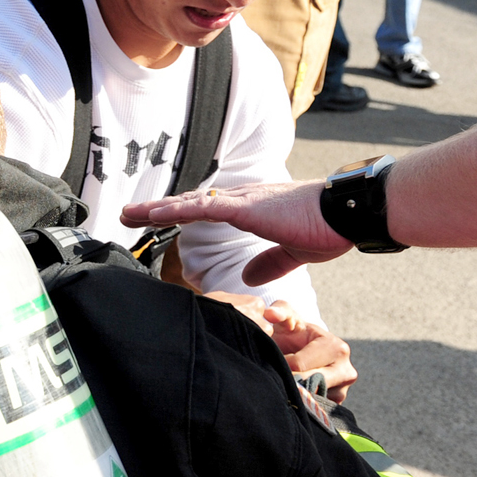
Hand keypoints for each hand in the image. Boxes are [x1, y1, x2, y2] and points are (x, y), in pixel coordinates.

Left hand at [120, 181, 348, 284]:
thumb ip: (269, 262)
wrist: (348, 212)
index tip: (156, 220)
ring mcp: (242, 201)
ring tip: (129, 214)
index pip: (207, 210)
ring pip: (190, 203)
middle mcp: (242, 200)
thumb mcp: (293, 251)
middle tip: (128, 215)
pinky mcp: (246, 208)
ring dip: (157, 208)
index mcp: (252, 210)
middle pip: (190, 203)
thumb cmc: (329, 227)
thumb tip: (248, 276)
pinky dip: (178, 209)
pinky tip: (156, 213)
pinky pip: (204, 207)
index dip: (180, 214)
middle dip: (158, 210)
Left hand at [204, 292, 356, 401]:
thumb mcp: (288, 316)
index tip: (273, 358)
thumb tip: (270, 314)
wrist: (304, 349)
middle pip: (308, 384)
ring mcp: (343, 391)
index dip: (281, 363)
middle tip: (274, 373)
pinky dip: (301, 404)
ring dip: (294, 393)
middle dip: (288, 379)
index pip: (300, 365)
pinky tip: (291, 393)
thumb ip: (279, 311)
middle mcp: (346, 371)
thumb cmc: (294, 331)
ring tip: (283, 380)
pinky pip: (314, 410)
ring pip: (311, 399)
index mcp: (336, 348)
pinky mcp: (335, 405)